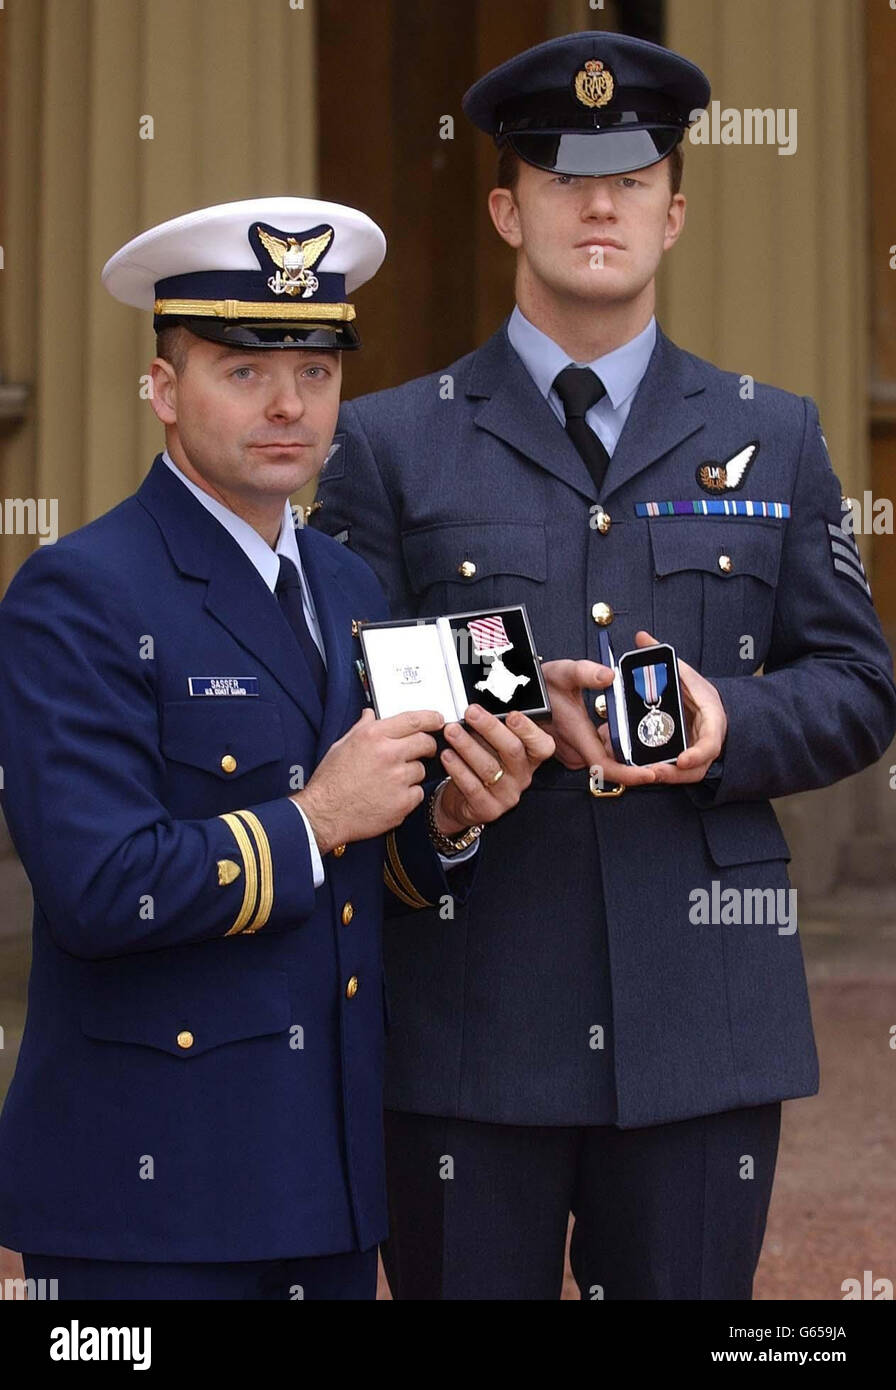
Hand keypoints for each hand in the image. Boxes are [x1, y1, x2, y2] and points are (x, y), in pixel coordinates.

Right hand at [293, 708, 443, 852]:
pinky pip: (417, 793)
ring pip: (421, 770)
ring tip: (390, 780)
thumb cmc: (330, 782)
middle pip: (426, 743)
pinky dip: (408, 795)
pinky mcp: (402, 802)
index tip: (438, 720)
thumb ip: (362, 727)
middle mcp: (388, 754)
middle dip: (427, 746)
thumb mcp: (341, 745)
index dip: (431, 718)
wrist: (324, 814)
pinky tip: (390, 796)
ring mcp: (397, 779)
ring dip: (412, 773)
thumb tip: (370, 715)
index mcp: (373, 736)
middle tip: (421, 751)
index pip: (414, 720)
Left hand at [434, 705, 554, 833]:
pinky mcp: (488, 809)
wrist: (463, 802)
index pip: (542, 745)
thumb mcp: (491, 747)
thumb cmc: (479, 767)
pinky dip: (458, 768)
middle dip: (490, 728)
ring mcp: (507, 796)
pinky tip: (447, 755)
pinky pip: (472, 786)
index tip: (512, 714)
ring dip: (468, 746)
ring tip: (451, 731)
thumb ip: (492, 730)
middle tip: (471, 712)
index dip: (529, 730)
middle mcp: (522, 777)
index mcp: (529, 759)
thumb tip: (479, 708)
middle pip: (513, 750)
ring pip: (489, 767)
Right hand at [540, 658, 656, 787]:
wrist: (517, 695)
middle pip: (612, 763)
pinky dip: (608, 743)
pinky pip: (596, 752)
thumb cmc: (539, 686)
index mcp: (577, 737)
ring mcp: (572, 754)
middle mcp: (575, 752)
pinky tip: (613, 726)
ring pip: (604, 757)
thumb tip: (609, 675)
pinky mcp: (571, 752)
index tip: (651, 774)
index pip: (606, 767)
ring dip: (620, 747)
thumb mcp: (562, 672)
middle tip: (654, 738)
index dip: (630, 775)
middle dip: (633, 754)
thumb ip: (586, 672)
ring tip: (635, 728)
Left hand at [631, 631, 726, 783]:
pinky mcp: (683, 762)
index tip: (682, 760)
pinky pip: (672, 773)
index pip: (710, 743)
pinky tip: (636, 770)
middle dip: (673, 773)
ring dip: (663, 777)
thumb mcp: (684, 672)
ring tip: (639, 773)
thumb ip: (664, 658)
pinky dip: (657, 773)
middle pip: (695, 769)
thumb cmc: (696, 692)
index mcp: (712, 721)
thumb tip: (642, 637)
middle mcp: (706, 743)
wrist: (706, 707)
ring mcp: (696, 755)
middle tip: (651, 772)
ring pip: (683, 776)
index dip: (697, 753)